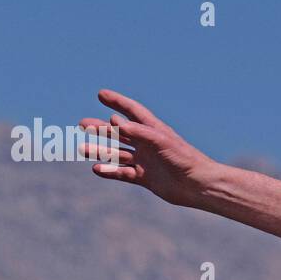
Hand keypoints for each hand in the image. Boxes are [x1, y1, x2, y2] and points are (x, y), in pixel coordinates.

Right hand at [79, 89, 220, 207]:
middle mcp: (147, 143)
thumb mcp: (161, 141)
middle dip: (101, 128)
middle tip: (82, 124)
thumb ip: (139, 131)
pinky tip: (97, 169)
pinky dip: (110, 171)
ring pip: (118, 153)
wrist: (198, 185)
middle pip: (120, 132)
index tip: (100, 94)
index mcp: (153, 130)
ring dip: (101, 151)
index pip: (132, 111)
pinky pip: (123, 173)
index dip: (117, 102)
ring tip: (82, 148)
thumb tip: (115, 122)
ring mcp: (145, 161)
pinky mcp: (145, 178)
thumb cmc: (184, 159)